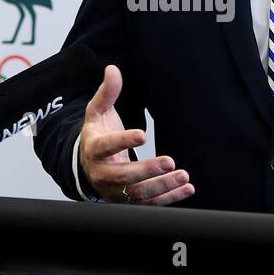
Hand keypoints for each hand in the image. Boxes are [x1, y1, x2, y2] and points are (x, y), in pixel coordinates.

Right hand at [79, 64, 194, 204]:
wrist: (88, 167)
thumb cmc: (96, 136)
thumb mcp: (97, 113)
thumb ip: (106, 93)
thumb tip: (112, 69)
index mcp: (94, 149)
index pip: (106, 146)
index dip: (123, 141)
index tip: (142, 134)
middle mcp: (102, 174)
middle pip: (123, 176)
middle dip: (147, 170)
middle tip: (170, 161)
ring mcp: (115, 191)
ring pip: (138, 194)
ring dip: (162, 187)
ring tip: (183, 176)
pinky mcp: (128, 201)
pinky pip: (148, 204)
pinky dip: (168, 198)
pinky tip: (186, 188)